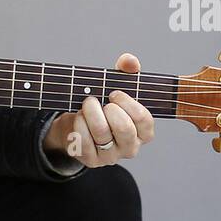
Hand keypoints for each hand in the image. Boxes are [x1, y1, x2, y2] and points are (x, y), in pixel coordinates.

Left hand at [44, 52, 154, 167]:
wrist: (77, 124)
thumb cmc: (103, 107)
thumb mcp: (117, 88)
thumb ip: (126, 73)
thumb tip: (129, 61)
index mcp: (143, 132)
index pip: (144, 120)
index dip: (128, 103)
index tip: (114, 93)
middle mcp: (130, 147)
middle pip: (124, 129)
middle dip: (108, 109)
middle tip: (96, 99)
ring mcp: (110, 156)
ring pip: (101, 133)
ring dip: (90, 113)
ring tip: (86, 104)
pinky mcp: (91, 160)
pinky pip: (84, 142)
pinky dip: (79, 125)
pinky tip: (78, 117)